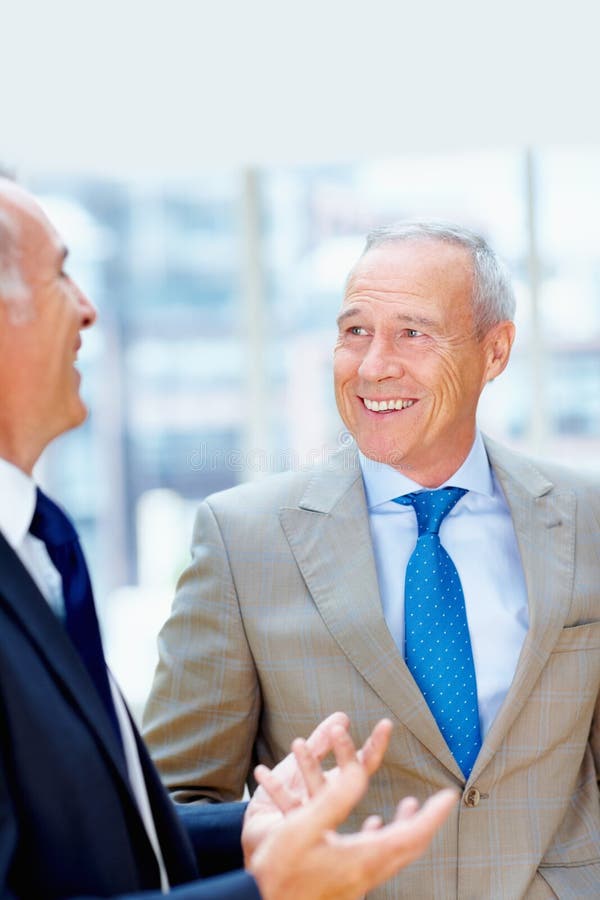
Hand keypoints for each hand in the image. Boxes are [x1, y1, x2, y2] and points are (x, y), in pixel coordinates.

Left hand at [242, 713, 391, 863]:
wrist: (260, 836)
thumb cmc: (287, 798)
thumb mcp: (303, 764)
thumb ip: (321, 742)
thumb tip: (342, 715)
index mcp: (339, 788)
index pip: (364, 766)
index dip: (375, 746)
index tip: (385, 724)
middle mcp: (332, 805)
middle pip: (348, 781)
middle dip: (346, 755)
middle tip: (338, 729)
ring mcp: (315, 819)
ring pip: (318, 794)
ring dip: (308, 766)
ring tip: (297, 743)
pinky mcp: (292, 831)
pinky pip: (285, 808)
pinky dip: (274, 788)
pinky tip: (261, 771)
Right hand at [249, 751, 456, 899]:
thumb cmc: (277, 868)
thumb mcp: (302, 825)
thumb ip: (334, 798)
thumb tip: (361, 772)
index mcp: (362, 859)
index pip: (412, 836)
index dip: (433, 814)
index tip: (449, 795)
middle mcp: (365, 874)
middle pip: (409, 848)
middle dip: (426, 822)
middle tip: (439, 801)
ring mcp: (355, 883)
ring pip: (393, 855)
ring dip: (406, 829)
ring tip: (410, 807)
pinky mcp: (344, 886)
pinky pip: (375, 861)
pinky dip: (383, 840)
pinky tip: (373, 827)